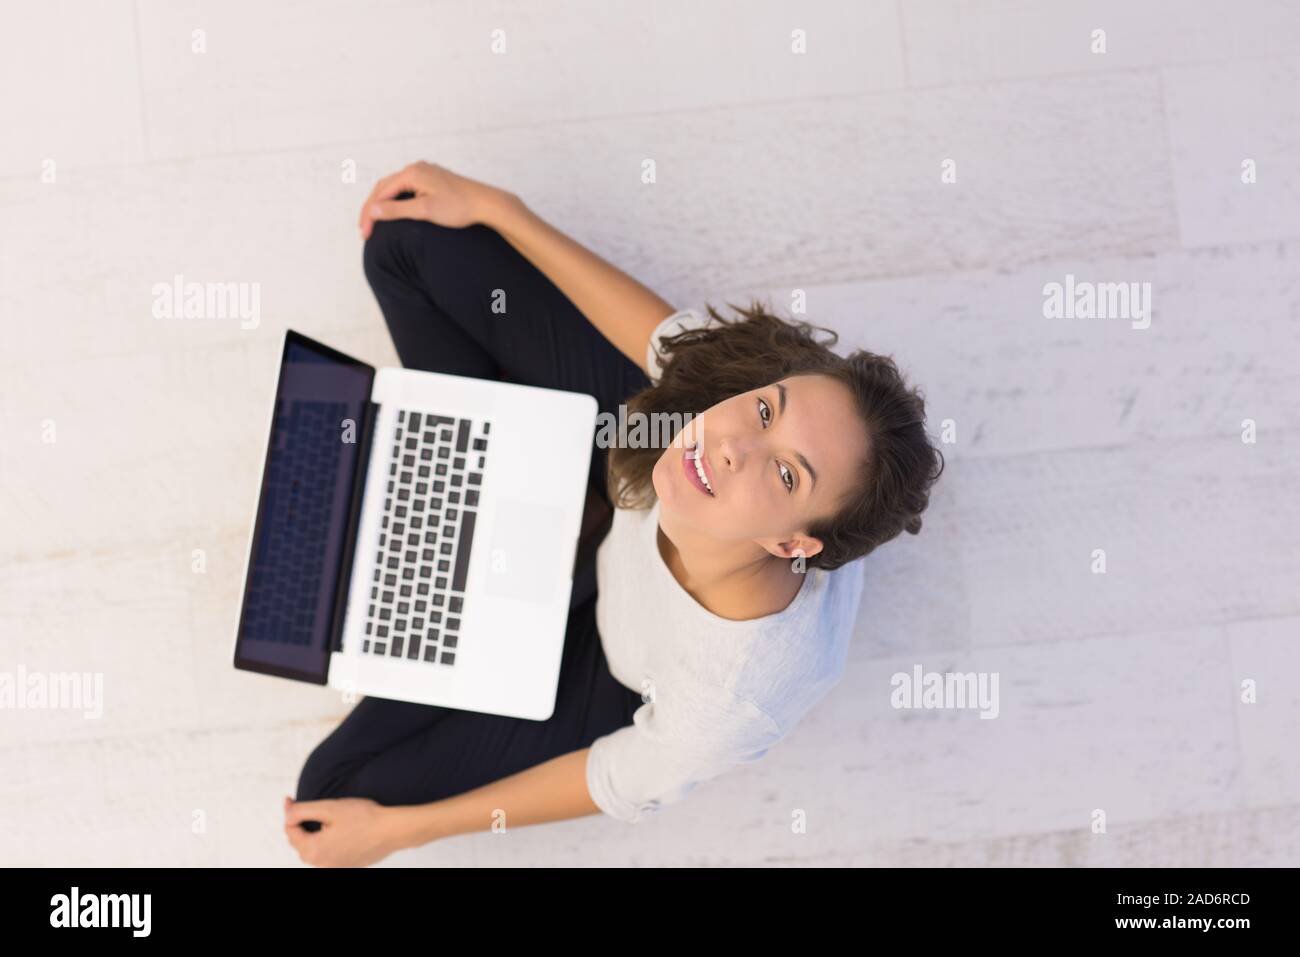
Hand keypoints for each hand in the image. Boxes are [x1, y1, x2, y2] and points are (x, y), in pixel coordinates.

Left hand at [283, 795, 406, 866]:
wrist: (391, 830)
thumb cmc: (363, 818)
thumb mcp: (329, 808)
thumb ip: (302, 811)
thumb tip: (287, 815)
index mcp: (313, 850)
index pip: (290, 830)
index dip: (289, 812)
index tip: (290, 799)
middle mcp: (321, 864)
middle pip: (300, 843)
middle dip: (298, 825)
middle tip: (301, 807)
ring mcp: (335, 867)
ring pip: (314, 849)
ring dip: (312, 835)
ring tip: (320, 819)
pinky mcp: (347, 865)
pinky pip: (329, 854)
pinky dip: (326, 842)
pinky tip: (337, 830)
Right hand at [359, 161, 506, 238]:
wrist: (486, 204)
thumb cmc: (459, 208)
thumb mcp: (425, 210)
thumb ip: (397, 210)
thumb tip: (372, 210)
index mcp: (412, 173)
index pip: (381, 193)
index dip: (369, 214)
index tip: (365, 234)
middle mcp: (416, 168)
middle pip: (384, 188)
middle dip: (372, 209)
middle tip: (365, 231)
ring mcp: (425, 172)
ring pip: (394, 188)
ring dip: (382, 204)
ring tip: (373, 223)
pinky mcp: (432, 179)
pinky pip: (406, 188)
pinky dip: (395, 201)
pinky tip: (393, 212)